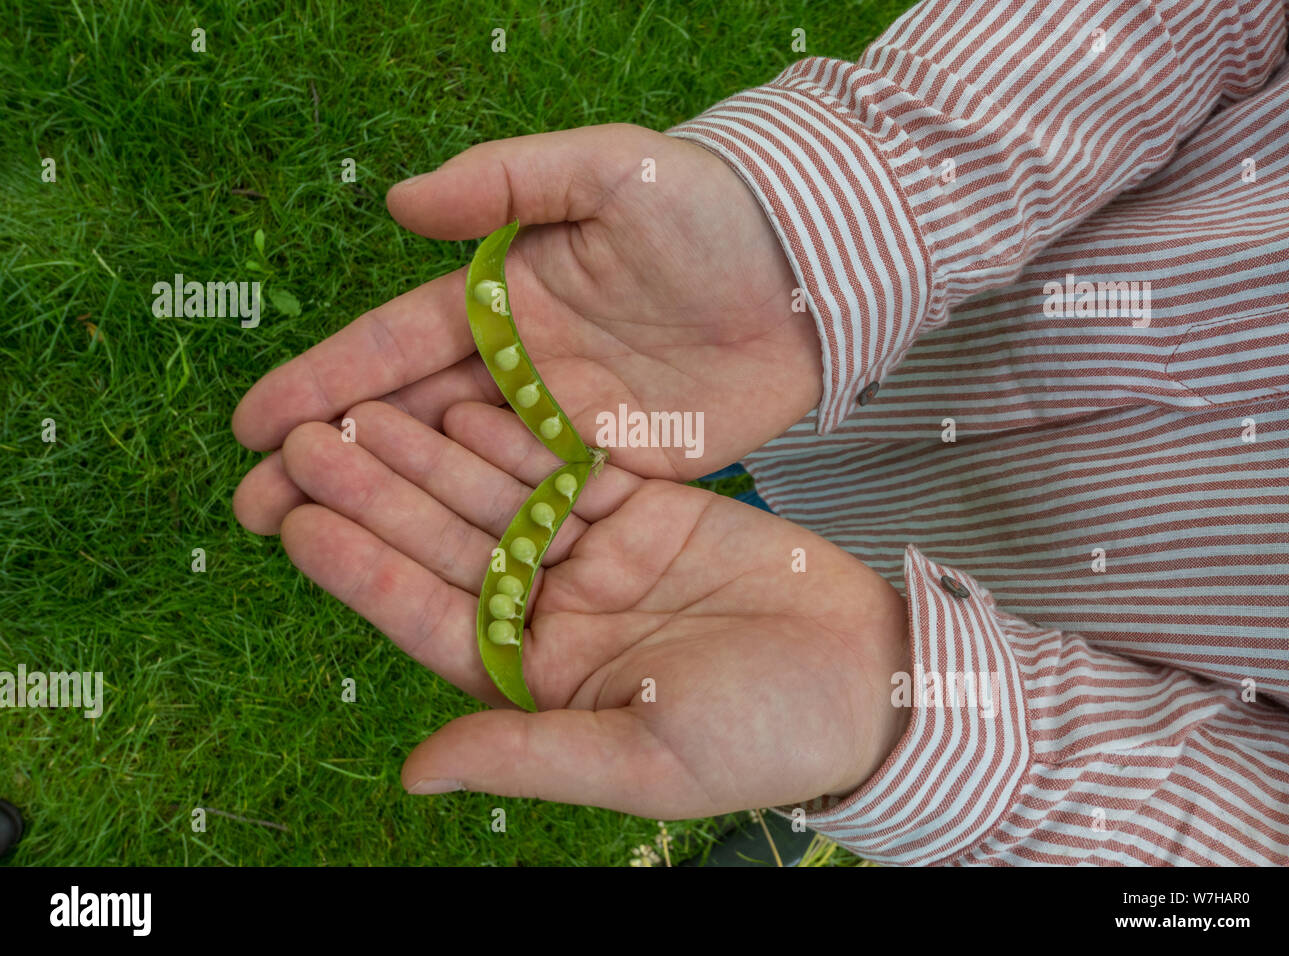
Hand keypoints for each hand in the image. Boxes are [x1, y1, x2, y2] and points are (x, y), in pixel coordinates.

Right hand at [231, 124, 822, 532]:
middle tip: (256, 508)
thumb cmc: (708, 209)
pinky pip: (535, 506)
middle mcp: (522, 366)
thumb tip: (399, 203)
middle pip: (410, 422)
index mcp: (504, 296)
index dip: (324, 380)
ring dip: (389, 510)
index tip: (252, 423)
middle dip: (333, 461)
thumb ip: (507, 182)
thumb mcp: (605, 170)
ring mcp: (565, 424)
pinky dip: (479, 534)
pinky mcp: (616, 469)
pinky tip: (425, 566)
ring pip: (459, 474)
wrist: (806, 274)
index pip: (395, 345)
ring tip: (310, 544)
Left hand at [270, 399, 910, 817]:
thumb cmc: (761, 739)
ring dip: (431, 453)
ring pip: (496, 496)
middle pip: (448, 545)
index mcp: (540, 680)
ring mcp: (597, 558)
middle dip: (378, 494)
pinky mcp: (644, 511)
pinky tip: (461, 400)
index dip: (363, 571)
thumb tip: (413, 772)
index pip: (429, 619)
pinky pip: (566, 466)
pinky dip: (517, 435)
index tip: (295, 523)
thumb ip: (523, 754)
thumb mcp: (639, 762)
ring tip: (363, 409)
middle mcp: (555, 614)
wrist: (867, 681)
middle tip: (306, 442)